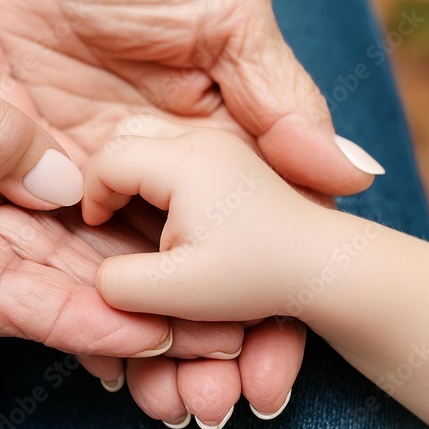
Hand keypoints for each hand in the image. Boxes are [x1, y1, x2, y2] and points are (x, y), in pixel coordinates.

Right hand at [0, 0, 179, 357]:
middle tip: (184, 331)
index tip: (131, 333)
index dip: (59, 318)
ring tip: (186, 300)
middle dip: (102, 310)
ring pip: (46, 249)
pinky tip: (154, 238)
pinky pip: (52, 201)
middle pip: (23, 284)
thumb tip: (60, 193)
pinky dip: (100, 221)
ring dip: (112, 275)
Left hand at [0, 0, 375, 427]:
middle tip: (207, 405)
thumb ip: (278, 99)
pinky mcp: (36, 183)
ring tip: (162, 403)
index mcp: (219, 147)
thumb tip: (353, 177)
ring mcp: (99, 186)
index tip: (270, 371)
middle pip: (192, 281)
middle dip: (204, 349)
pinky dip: (77, 307)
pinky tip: (96, 357)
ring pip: (129, 283)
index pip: (256, 245)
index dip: (268, 312)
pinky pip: (57, 256)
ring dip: (145, 345)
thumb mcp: (222, 20)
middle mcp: (162, 180)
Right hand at [84, 116, 331, 321]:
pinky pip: (180, 154)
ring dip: (133, 176)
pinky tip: (166, 220)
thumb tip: (99, 277)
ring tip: (132, 219)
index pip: (108, 161)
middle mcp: (202, 142)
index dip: (90, 197)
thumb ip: (121, 282)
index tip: (97, 229)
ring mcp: (220, 147)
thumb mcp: (182, 290)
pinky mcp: (232, 160)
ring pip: (152, 140)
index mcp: (184, 160)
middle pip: (127, 138)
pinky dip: (159, 179)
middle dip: (108, 177)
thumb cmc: (262, 277)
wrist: (338, 273)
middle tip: (106, 220)